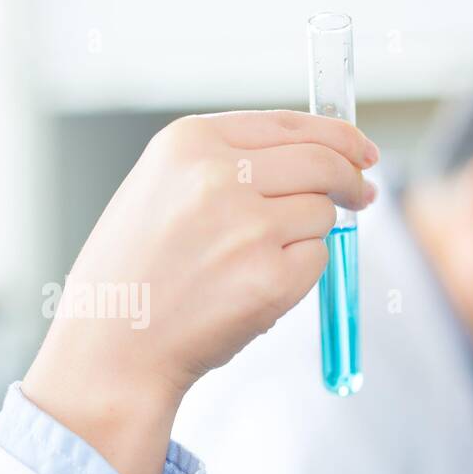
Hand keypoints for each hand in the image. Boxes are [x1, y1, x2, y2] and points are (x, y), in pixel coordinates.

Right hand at [23, 110, 377, 473]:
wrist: (111, 350)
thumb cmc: (131, 275)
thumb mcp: (157, 190)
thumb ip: (227, 163)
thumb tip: (315, 154)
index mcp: (187, 143)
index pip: (289, 123)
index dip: (336, 136)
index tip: (359, 150)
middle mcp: (219, 177)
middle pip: (322, 162)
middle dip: (350, 179)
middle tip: (361, 195)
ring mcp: (249, 228)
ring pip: (321, 213)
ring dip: (307, 235)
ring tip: (252, 262)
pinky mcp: (272, 278)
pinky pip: (318, 260)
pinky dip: (300, 274)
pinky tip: (251, 290)